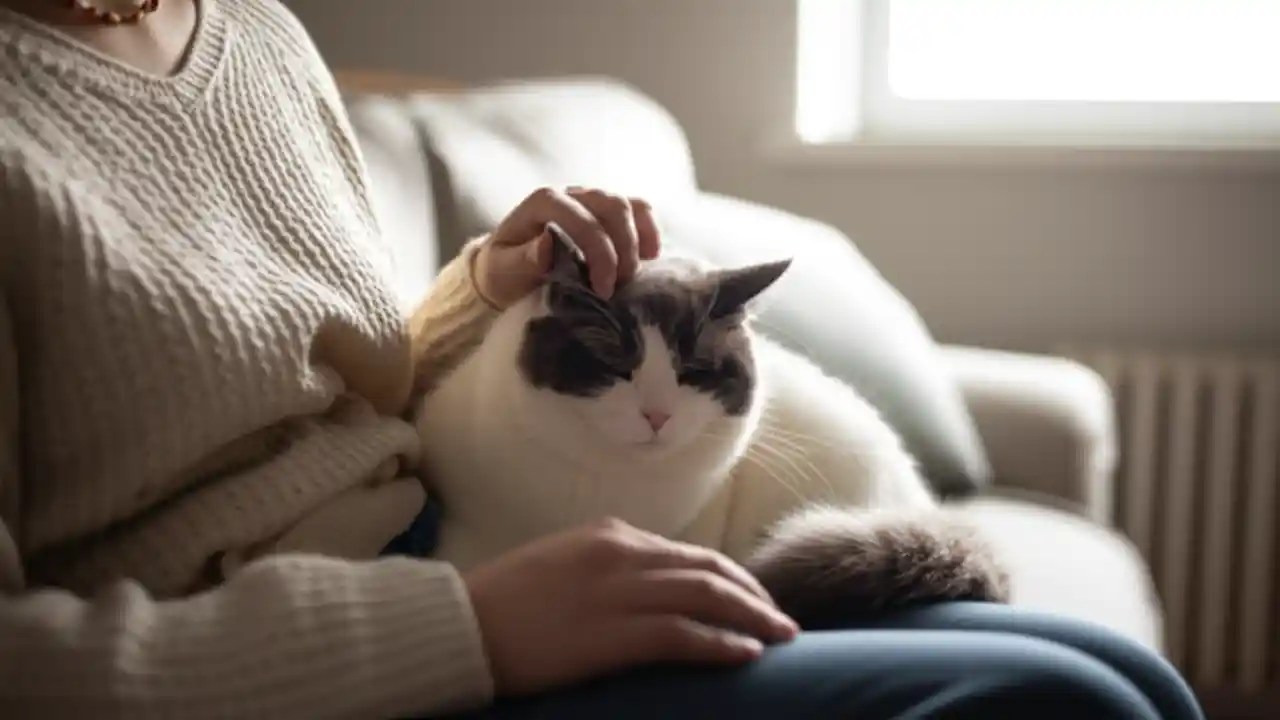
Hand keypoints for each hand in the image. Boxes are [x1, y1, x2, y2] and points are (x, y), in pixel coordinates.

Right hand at [463, 518, 798, 695]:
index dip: (729, 576)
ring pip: (705, 595)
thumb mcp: (560, 567)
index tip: (752, 598)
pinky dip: (721, 643)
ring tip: (783, 637)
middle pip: (707, 568)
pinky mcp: (611, 634)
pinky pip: (683, 634)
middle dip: (752, 594)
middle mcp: (620, 553)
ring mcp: (617, 591)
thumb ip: (605, 568)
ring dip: (752, 616)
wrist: (458, 627)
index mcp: (608, 535)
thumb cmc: (502, 604)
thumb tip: (646, 587)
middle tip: (783, 619)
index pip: (686, 553)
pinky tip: (747, 655)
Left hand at [473, 186, 661, 307]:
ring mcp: (593, 200)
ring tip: (632, 276)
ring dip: (638, 242)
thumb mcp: (503, 270)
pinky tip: (649, 259)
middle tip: (619, 286)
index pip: (581, 216)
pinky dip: (650, 232)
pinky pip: (640, 211)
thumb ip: (522, 259)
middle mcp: (571, 194)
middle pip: (612, 205)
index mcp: (543, 202)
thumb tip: (548, 242)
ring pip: (629, 205)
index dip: (598, 251)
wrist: (508, 270)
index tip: (602, 289)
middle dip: (623, 248)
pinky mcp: (609, 214)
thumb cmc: (504, 271)